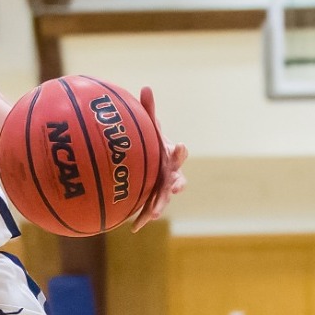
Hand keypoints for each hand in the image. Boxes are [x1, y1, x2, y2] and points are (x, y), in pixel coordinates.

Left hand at [132, 86, 188, 231]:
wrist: (148, 162)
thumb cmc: (150, 143)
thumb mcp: (148, 127)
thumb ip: (148, 110)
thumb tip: (146, 87)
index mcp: (170, 157)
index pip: (178, 154)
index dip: (179, 152)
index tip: (179, 146)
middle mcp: (170, 174)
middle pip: (176, 180)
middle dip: (176, 183)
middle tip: (176, 187)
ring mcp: (161, 189)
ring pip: (163, 199)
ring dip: (160, 205)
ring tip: (155, 214)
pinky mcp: (151, 200)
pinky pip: (147, 210)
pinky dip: (142, 218)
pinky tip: (134, 227)